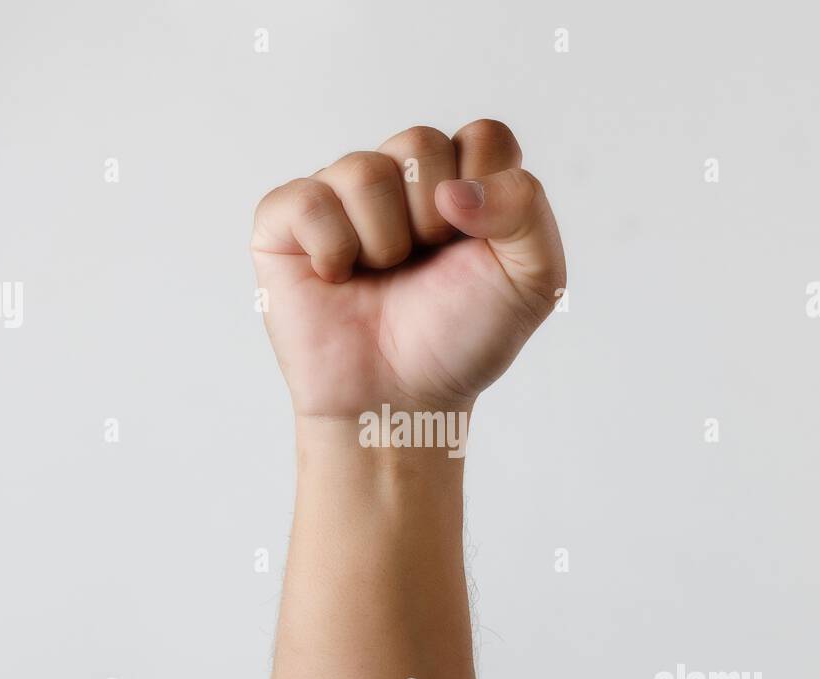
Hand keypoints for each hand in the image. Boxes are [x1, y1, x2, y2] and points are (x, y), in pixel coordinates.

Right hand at [252, 120, 565, 418]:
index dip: (486, 192)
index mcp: (462, 181)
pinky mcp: (285, 222)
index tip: (477, 246)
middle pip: (421, 143)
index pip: (484, 137)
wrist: (401, 401)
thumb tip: (453, 188)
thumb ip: (526, 209)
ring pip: (364, 171)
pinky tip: (338, 278)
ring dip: (384, 241)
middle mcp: (399, 178)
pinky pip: (308, 200)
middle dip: (432, 220)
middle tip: (423, 267)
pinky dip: (332, 248)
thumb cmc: (462, 340)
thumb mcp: (534, 279)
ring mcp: (340, 195)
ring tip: (381, 277)